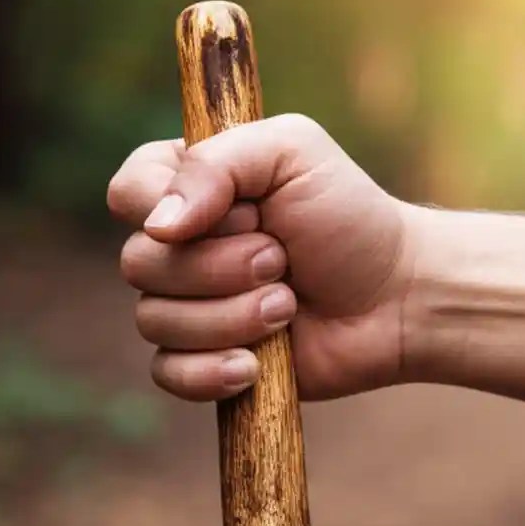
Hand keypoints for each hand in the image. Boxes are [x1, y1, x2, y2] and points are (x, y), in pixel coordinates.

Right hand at [108, 114, 412, 400]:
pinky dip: (211, 371)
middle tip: (282, 259)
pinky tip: (256, 365)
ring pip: (154, 321)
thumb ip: (216, 165)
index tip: (241, 213)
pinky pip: (168, 373)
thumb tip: (157, 227)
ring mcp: (189, 304)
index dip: (168, 208)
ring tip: (288, 305)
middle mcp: (179, 244)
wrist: (396, 296)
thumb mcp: (292, 153)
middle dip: (220, 267)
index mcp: (191, 184)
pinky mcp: (205, 358)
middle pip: (138, 264)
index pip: (127, 191)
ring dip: (232, 316)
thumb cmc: (349, 215)